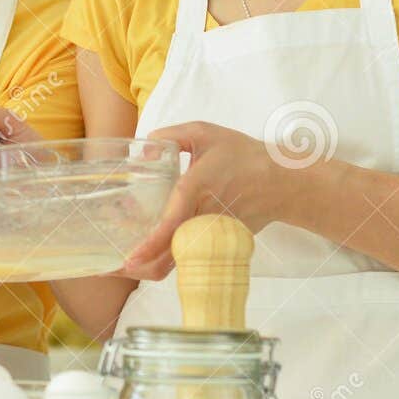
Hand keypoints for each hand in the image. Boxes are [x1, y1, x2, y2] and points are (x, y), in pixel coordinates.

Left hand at [117, 121, 288, 279]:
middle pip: (172, 255)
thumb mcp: (204, 132)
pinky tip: (152, 254)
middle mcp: (204, 217)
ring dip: (153, 266)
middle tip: (115, 265)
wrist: (283, 182)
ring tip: (129, 263)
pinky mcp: (221, 244)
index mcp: (198, 188)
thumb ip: (169, 136)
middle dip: (142, 265)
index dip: (151, 244)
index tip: (130, 258)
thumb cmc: (242, 155)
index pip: (173, 223)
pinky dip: (170, 260)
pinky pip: (191, 258)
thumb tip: (140, 154)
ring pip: (180, 263)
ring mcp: (214, 235)